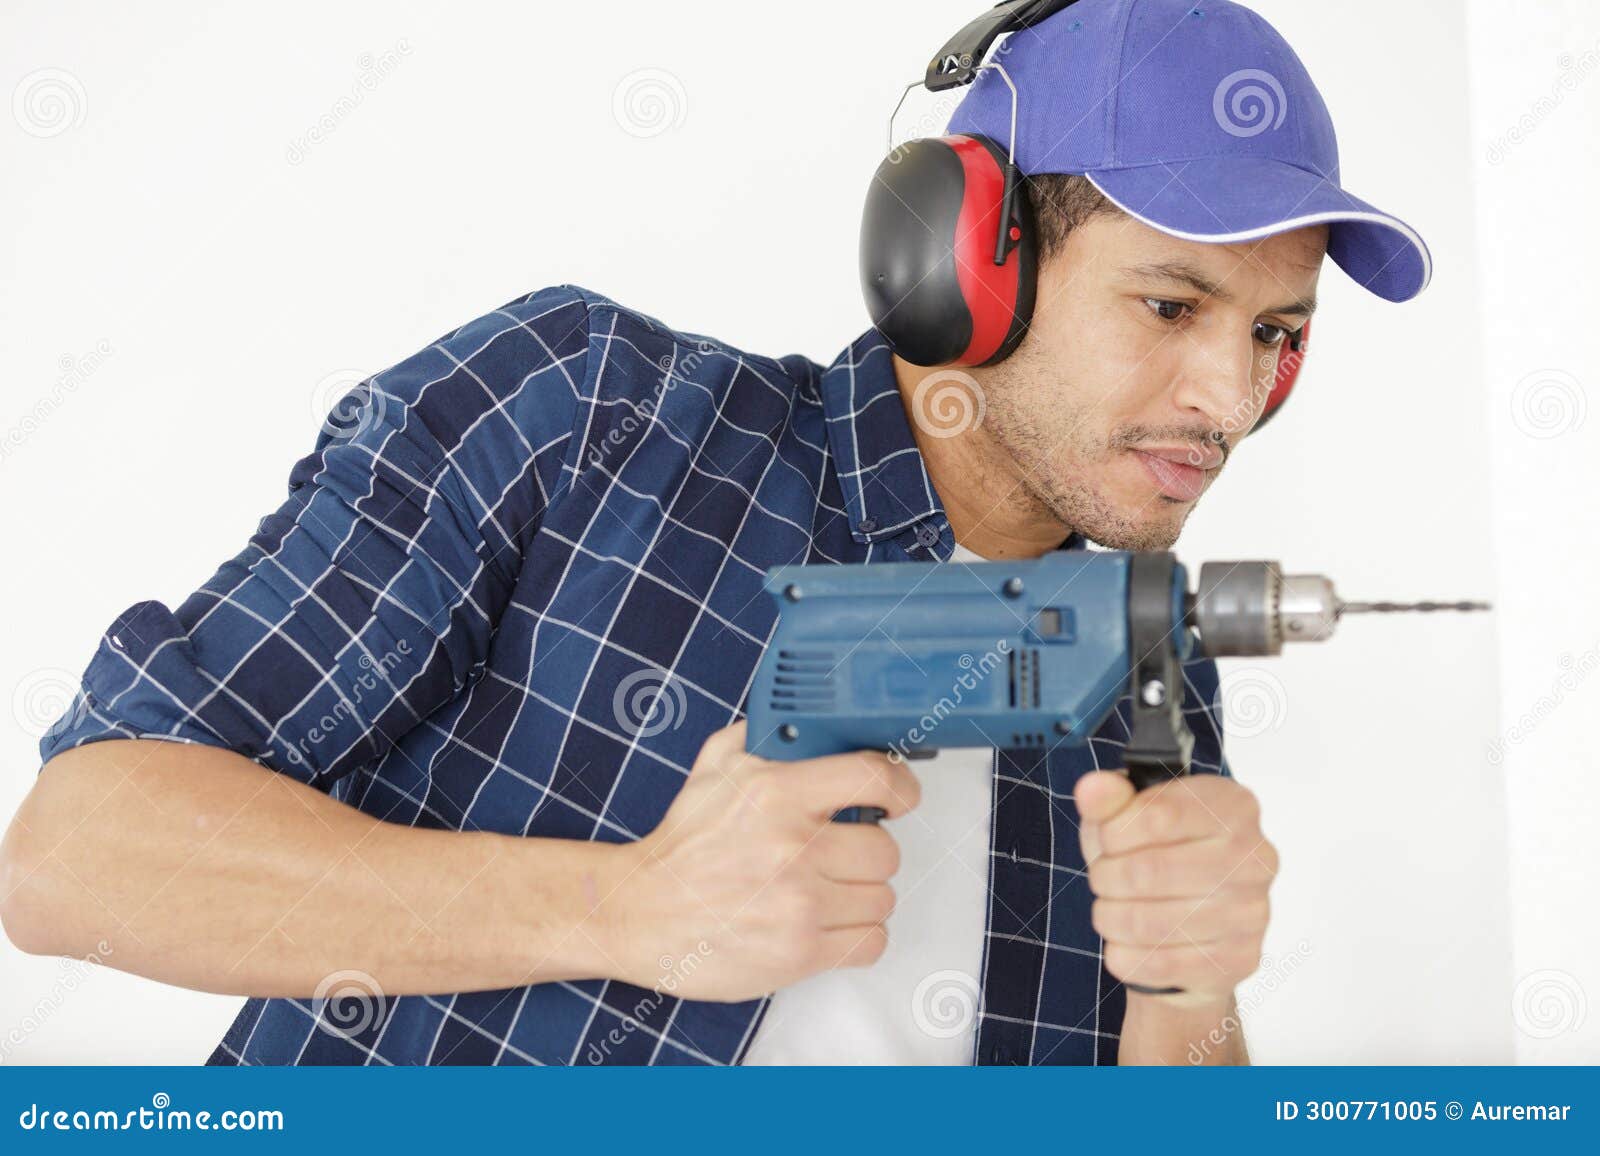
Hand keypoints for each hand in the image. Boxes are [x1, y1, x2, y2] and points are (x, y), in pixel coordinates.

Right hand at [603, 720, 920, 1001]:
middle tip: (839, 853)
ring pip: (882, 898)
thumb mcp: (714, 768)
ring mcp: (800, 905)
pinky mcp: (800, 953)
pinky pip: (871, 942)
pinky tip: (826, 923)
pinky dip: (856, 936)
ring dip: (860, 896)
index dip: (900, 787)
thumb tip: (808, 723)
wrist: (640, 912)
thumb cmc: (682, 846)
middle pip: (886, 850)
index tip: (900, 796)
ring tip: (825, 890)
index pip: (874, 777)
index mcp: (776, 793)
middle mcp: (792, 848)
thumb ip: (764, 737)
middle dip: (867, 852)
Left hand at [1074, 770, 1276, 1002]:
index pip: (1159, 815)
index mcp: (1233, 806)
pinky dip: (1125, 955)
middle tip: (1102, 878)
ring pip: (1149, 922)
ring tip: (1109, 909)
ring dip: (1110, 917)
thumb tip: (1093, 789)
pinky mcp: (1240, 959)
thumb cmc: (1158, 852)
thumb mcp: (1127, 815)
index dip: (1113, 832)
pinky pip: (1160, 963)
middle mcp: (1256, 857)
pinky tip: (1126, 942)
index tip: (1105, 840)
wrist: (1190, 918)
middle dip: (1106, 877)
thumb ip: (1110, 798)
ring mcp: (1253, 912)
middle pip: (1148, 871)